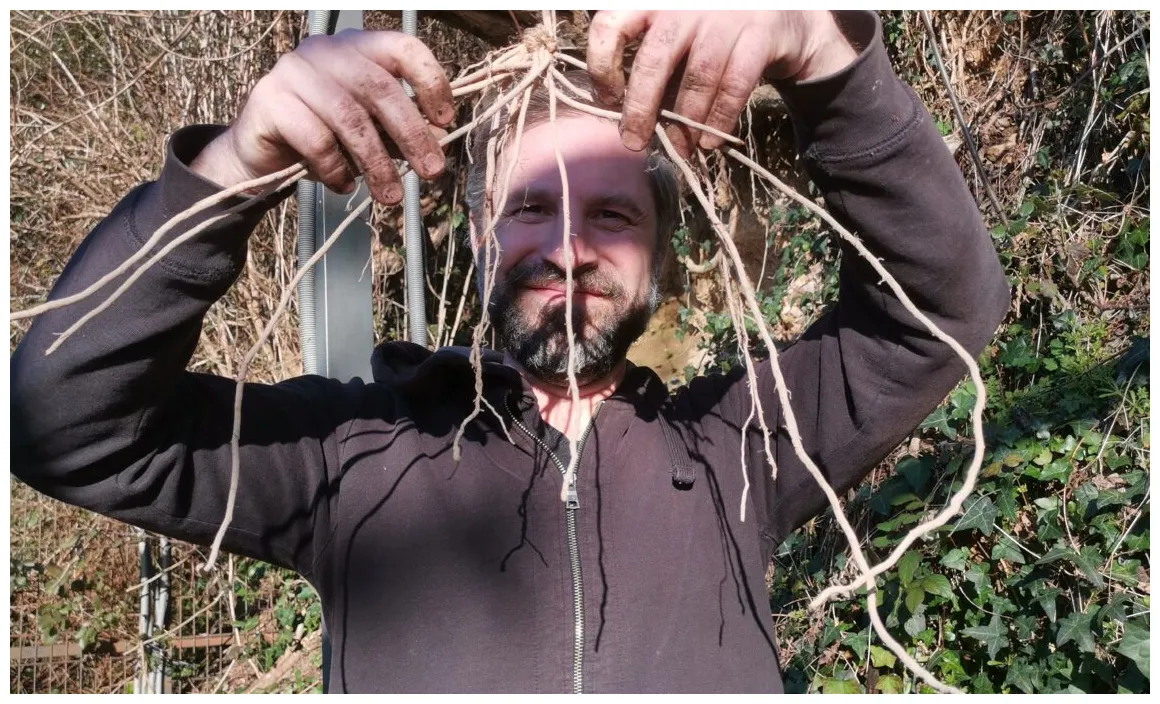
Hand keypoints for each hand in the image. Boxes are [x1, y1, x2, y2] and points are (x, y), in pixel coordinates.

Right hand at [191, 29, 454, 203]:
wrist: (261, 155)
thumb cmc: (324, 138)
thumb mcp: (370, 133)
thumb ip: (400, 130)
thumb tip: (438, 138)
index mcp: (357, 48)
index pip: (403, 48)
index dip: (430, 81)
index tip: (445, 121)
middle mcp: (325, 51)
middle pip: (380, 88)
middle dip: (412, 134)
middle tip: (432, 172)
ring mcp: (293, 71)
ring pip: (349, 117)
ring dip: (377, 163)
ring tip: (391, 196)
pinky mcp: (268, 101)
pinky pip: (315, 139)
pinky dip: (336, 169)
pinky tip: (343, 186)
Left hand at [586, 11, 857, 155]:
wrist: (783, 19)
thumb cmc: (713, 36)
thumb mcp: (676, 40)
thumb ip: (651, 70)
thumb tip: (624, 119)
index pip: (610, 25)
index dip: (602, 66)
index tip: (608, 100)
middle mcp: (687, 1)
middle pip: (653, 59)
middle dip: (640, 108)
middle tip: (634, 142)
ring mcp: (726, 13)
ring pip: (698, 76)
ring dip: (686, 121)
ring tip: (682, 147)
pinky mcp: (761, 31)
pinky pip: (735, 84)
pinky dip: (719, 119)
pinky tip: (710, 143)